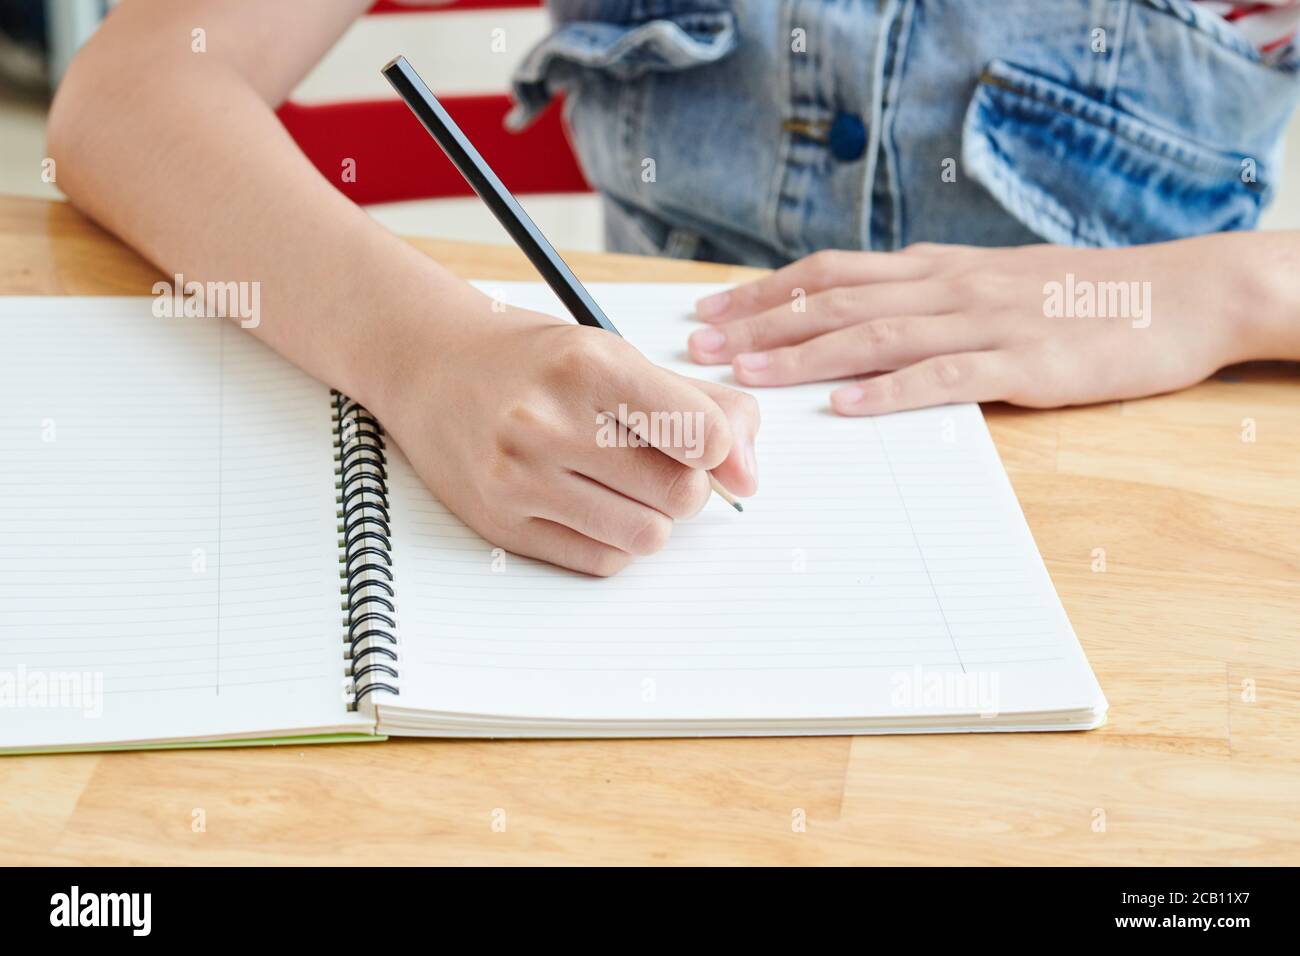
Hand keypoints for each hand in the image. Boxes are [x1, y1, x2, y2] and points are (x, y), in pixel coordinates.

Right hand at [375, 289, 759, 575]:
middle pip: (681, 492)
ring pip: (648, 537)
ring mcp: (518, 479)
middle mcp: (547, 422)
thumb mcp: (616, 357)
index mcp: (586, 365)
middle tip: (659, 462)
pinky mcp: (501, 525)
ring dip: (654, 517)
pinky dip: (615, 542)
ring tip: (625, 486)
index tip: (703, 439)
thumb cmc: (534, 361)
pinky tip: (591, 505)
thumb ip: (698, 406)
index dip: (718, 445)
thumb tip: (749, 474)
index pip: (700, 432)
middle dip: (687, 483)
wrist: (429, 366)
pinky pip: (603, 562)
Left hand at [686, 236, 1278, 413]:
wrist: (1176, 293)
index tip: (712, 315)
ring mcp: (984, 322)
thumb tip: (856, 316)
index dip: (766, 294)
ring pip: (878, 334)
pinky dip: (894, 390)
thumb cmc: (1077, 297)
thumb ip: (927, 296)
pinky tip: (850, 405)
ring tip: (750, 375)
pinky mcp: (1024, 363)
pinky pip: (947, 376)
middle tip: (702, 348)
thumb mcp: (989, 281)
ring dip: (807, 355)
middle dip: (762, 325)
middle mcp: (948, 286)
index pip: (831, 274)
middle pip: (837, 300)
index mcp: (936, 268)